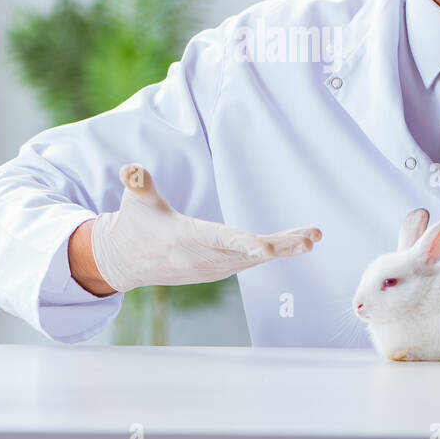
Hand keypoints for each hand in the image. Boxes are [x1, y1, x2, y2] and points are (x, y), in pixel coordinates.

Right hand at [89, 164, 321, 293]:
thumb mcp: (135, 200)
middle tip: (309, 240)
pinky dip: (275, 251)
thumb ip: (137, 182)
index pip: (219, 240)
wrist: (126, 260)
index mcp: (187, 238)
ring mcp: (213, 267)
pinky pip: (252, 261)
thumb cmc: (134, 224)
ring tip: (313, 237)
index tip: (266, 249)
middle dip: (280, 247)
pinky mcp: (220, 269)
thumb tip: (130, 169)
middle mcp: (204, 257)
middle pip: (248, 252)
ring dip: (285, 248)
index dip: (243, 244)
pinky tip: (296, 242)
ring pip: (255, 258)